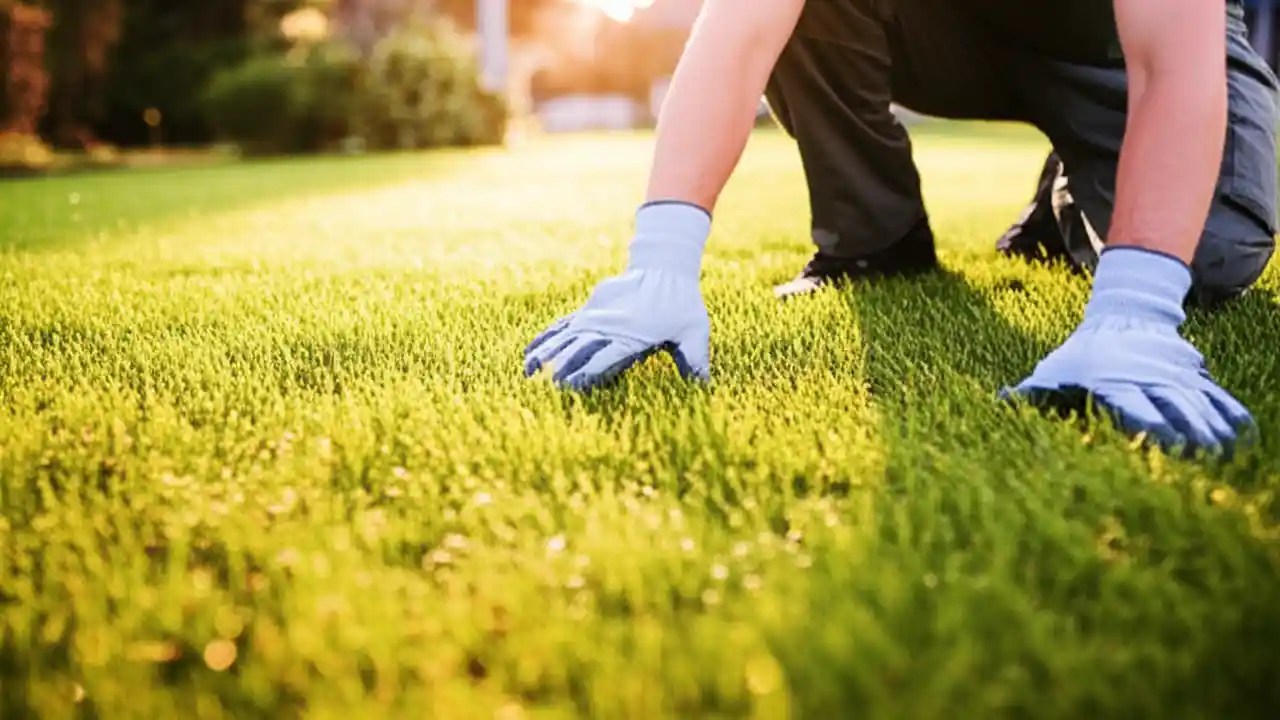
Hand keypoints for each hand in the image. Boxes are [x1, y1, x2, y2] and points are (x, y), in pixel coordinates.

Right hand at [524, 203, 711, 391]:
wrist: (664, 268)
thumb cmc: (681, 304)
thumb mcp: (694, 331)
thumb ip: (696, 359)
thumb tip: (706, 386)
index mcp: (630, 337)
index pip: (603, 359)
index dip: (585, 373)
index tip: (570, 388)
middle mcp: (608, 328)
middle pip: (578, 349)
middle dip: (561, 368)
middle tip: (546, 387)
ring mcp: (595, 318)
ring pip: (563, 338)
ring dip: (544, 354)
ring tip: (527, 372)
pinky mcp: (588, 312)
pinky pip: (561, 326)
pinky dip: (545, 338)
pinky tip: (530, 352)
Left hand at [1002, 248, 1253, 453]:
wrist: (1122, 317)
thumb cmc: (1079, 357)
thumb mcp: (1052, 370)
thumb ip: (1030, 392)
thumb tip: (998, 401)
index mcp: (1113, 383)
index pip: (1132, 405)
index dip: (1148, 423)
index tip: (1162, 443)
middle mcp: (1148, 380)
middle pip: (1173, 407)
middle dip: (1190, 433)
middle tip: (1204, 458)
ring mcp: (1175, 377)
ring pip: (1201, 404)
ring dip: (1215, 430)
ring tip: (1227, 455)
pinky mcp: (1195, 377)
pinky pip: (1220, 397)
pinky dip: (1234, 417)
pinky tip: (1244, 439)